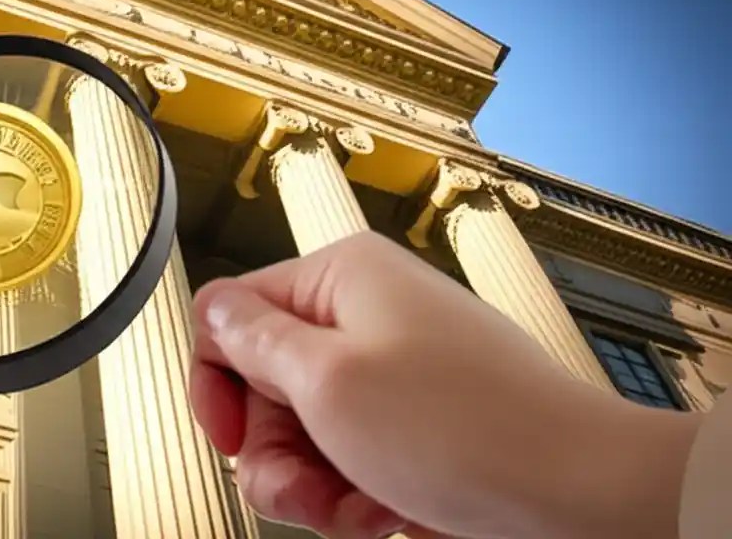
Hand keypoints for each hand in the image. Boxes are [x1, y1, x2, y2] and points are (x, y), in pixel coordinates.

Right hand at [190, 231, 701, 538]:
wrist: (579, 492)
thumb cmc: (473, 428)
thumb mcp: (329, 382)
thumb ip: (253, 339)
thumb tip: (212, 306)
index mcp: (341, 279)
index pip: (230, 313)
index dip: (218, 383)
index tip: (231, 437)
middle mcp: (365, 315)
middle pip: (265, 385)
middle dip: (275, 453)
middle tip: (302, 491)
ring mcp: (392, 370)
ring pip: (303, 430)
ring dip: (313, 483)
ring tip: (353, 508)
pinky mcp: (413, 419)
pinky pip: (348, 455)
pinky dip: (353, 492)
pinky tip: (382, 511)